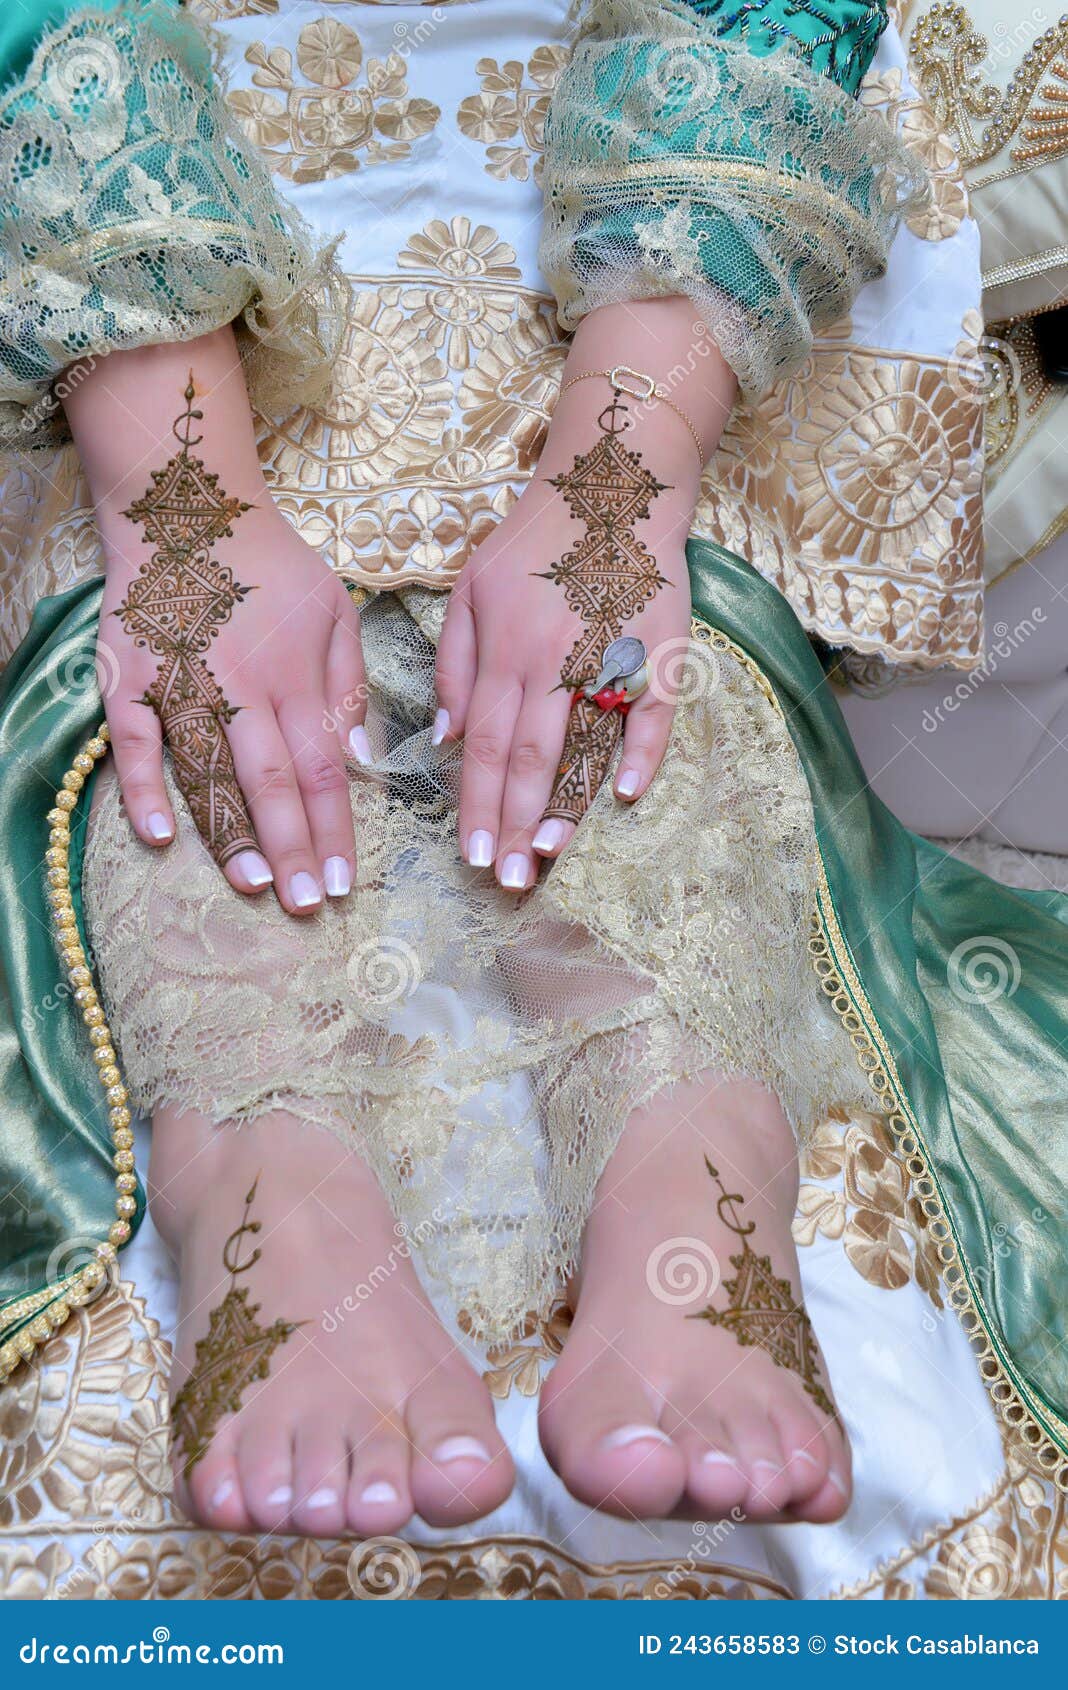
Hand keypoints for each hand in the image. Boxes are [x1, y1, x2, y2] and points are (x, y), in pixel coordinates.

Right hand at [98, 502, 367, 914]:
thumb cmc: (271, 562)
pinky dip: (142, 787)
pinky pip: (130, 742)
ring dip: (230, 832)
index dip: (336, 829)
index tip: (346, 882)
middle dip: (294, 849)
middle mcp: (241, 685)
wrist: (186, 507)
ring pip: (207, 771)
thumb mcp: (336, 607)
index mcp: (296, 674)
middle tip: (309, 906)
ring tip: (255, 886)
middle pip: (273, 780)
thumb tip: (360, 756)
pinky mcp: (128, 677)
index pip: (323, 768)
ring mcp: (180, 682)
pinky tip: (158, 836)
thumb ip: (351, 682)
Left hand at [434, 408, 693, 891]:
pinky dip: (643, 752)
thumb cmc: (532, 541)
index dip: (479, 807)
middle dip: (515, 826)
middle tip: (508, 881)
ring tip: (551, 854)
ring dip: (568, 804)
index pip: (487, 747)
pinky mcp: (659, 648)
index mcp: (506, 649)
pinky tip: (627, 795)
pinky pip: (653, 710)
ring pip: (584, 742)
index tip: (473, 858)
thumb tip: (448, 737)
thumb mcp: (469, 590)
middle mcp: (554, 658)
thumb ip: (454, 664)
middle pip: (530, 757)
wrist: (610, 485)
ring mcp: (609, 655)